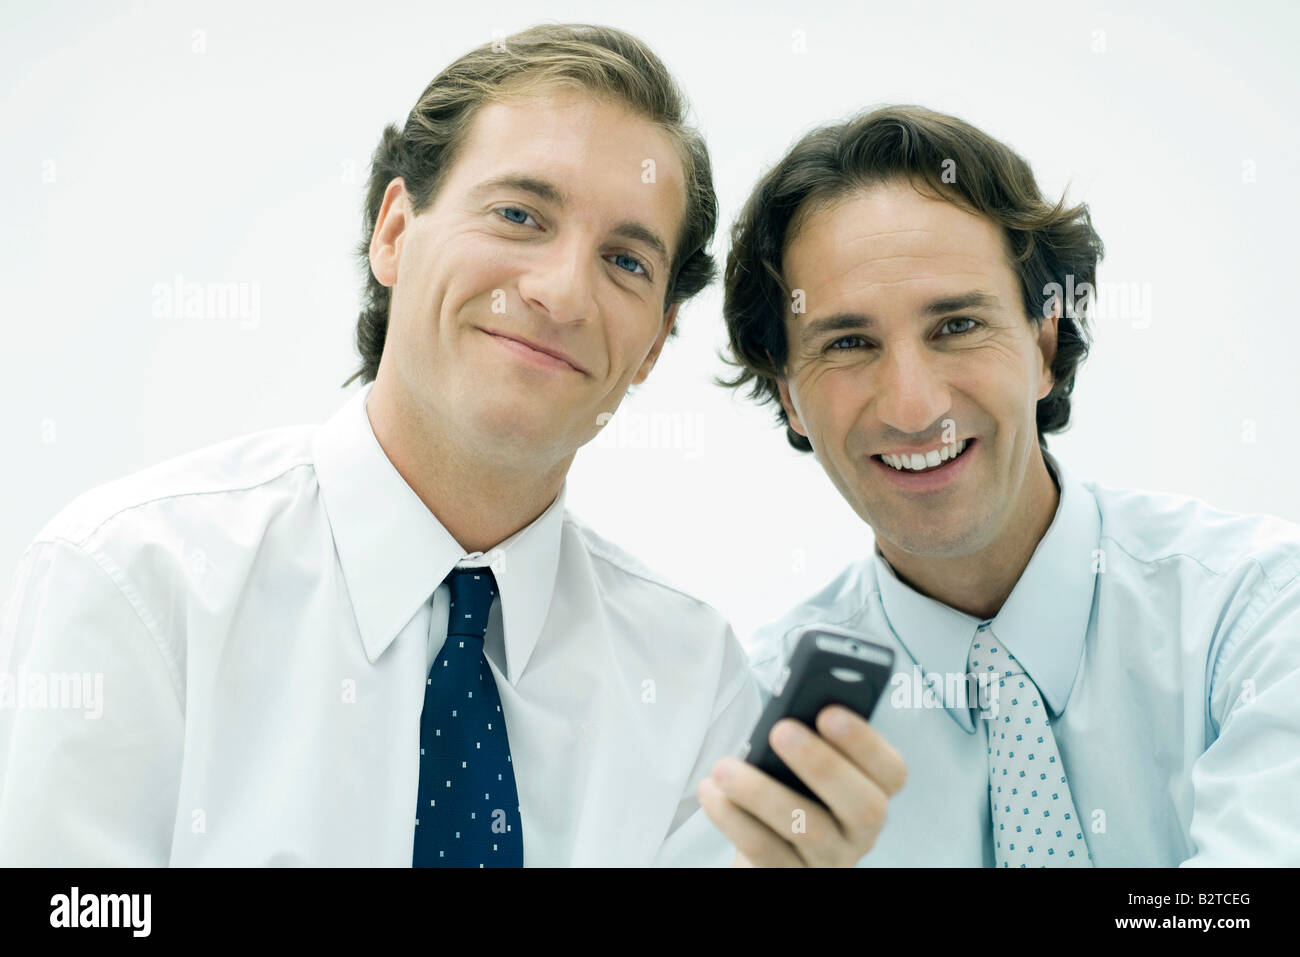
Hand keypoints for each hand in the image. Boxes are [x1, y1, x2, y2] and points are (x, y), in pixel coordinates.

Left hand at [696, 705, 905, 866]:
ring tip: (724, 768)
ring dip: (762, 793)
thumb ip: (807, 737)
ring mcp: (828, 860)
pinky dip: (734, 820)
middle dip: (822, 765)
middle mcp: (859, 832)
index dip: (866, 742)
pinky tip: (712, 793)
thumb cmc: (787, 788)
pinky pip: (766, 853)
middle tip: (781, 730)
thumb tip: (788, 712)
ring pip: (807, 829)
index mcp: (871, 792)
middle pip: (863, 806)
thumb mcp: (801, 763)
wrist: (765, 846)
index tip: (829, 712)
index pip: (891, 772)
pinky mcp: (790, 878)